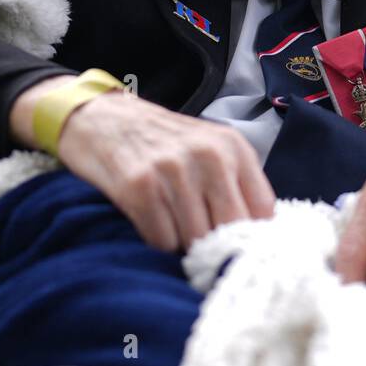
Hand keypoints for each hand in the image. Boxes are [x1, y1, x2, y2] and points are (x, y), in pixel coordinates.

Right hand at [14, 79, 274, 251]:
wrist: (101, 119)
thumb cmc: (160, 143)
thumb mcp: (210, 148)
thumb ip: (236, 185)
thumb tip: (257, 239)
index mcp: (233, 147)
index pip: (263, 210)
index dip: (251, 236)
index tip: (237, 247)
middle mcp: (208, 156)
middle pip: (231, 229)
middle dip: (216, 246)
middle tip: (201, 246)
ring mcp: (173, 170)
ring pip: (195, 240)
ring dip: (183, 244)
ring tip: (171, 224)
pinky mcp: (140, 187)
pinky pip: (162, 240)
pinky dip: (157, 242)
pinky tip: (150, 220)